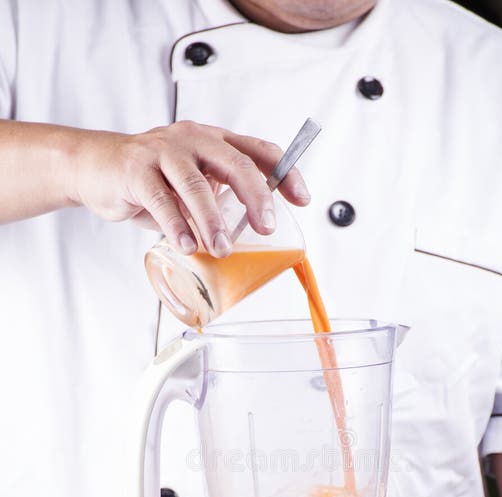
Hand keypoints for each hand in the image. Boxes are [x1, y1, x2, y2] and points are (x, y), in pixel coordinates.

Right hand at [67, 121, 309, 255]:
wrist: (95, 167)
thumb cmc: (150, 180)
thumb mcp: (192, 185)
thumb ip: (218, 201)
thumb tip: (250, 238)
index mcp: (213, 141)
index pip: (259, 151)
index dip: (284, 173)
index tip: (302, 199)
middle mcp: (192, 139)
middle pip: (234, 163)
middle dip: (255, 197)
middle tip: (265, 228)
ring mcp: (162, 151)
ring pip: (196, 184)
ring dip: (212, 221)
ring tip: (221, 249)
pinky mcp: (135, 169)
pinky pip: (160, 199)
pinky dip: (175, 225)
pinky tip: (186, 245)